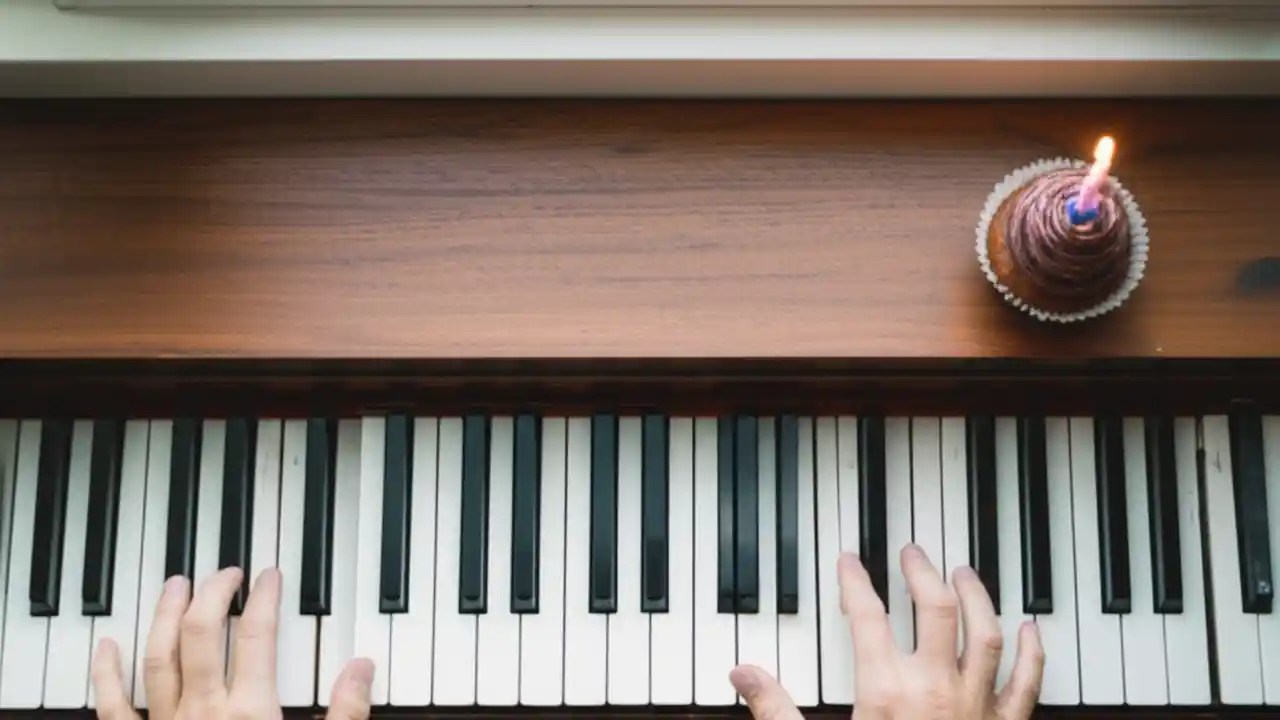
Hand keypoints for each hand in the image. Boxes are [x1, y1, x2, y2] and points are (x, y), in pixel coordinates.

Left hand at [92, 567, 374, 719]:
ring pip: (157, 656)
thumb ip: (344, 714)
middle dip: (212, 592)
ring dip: (164, 614)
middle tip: (226, 572)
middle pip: (200, 631)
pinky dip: (107, 674)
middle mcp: (202, 711)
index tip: (269, 576)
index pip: (256, 634)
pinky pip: (113, 706)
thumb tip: (361, 667)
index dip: (264, 597)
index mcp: (249, 711)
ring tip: (174, 585)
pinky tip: (108, 647)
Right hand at [731, 545, 1043, 719]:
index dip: (855, 583)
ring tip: (964, 574)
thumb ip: (776, 710)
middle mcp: (936, 691)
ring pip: (986, 635)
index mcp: (886, 692)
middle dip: (922, 574)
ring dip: (977, 598)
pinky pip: (1026, 685)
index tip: (850, 563)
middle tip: (912, 554)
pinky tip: (1031, 630)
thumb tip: (744, 673)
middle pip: (936, 609)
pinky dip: (1033, 654)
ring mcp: (975, 709)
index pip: (868, 617)